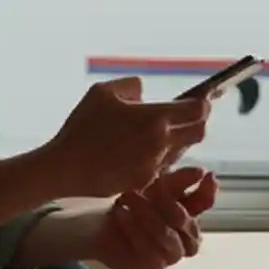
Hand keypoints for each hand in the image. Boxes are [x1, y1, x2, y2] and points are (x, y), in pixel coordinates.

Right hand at [42, 77, 210, 197]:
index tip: (203, 99)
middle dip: (198, 122)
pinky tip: (140, 149)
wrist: (65, 168)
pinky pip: (161, 166)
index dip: (203, 103)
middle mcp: (160, 144)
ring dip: (176, 139)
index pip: (197, 110)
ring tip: (159, 129)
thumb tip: (145, 94)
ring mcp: (153, 166)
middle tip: (189, 114)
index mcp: (153, 119)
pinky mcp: (144, 182)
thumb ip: (131, 86)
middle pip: (199, 133)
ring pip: (180, 150)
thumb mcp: (102, 92)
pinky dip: (157, 156)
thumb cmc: (81, 126)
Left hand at [92, 167, 220, 268]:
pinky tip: (122, 214)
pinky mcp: (154, 267)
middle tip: (147, 188)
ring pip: (168, 237)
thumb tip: (202, 172)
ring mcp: (172, 255)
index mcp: (190, 214)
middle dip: (166, 203)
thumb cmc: (135, 204)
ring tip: (129, 197)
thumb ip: (180, 180)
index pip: (205, 203)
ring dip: (147, 215)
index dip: (207, 191)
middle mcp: (186, 238)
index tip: (205, 175)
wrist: (102, 224)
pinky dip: (135, 231)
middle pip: (186, 221)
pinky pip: (151, 253)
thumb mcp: (156, 185)